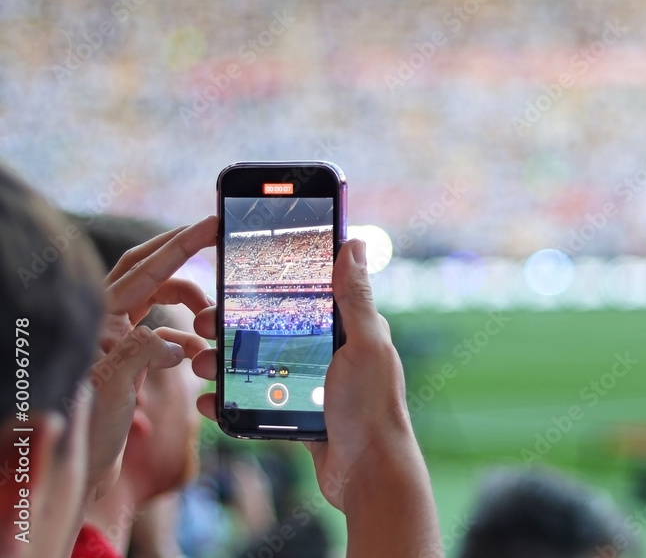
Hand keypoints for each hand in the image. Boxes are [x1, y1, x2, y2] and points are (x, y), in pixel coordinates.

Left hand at [84, 216, 216, 498]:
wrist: (78, 468)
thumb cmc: (85, 428)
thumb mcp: (112, 385)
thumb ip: (143, 350)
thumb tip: (177, 345)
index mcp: (100, 316)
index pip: (146, 267)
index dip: (183, 244)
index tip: (213, 224)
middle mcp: (107, 319)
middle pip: (151, 269)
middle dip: (184, 255)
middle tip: (216, 241)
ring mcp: (118, 336)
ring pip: (161, 300)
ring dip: (190, 307)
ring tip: (211, 325)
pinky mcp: (129, 357)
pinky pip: (165, 333)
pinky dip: (185, 339)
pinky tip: (197, 357)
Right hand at [193, 239, 441, 556]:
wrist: (370, 477)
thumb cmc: (372, 407)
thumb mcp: (364, 344)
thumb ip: (354, 298)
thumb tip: (354, 243)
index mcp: (349, 330)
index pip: (305, 293)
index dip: (270, 283)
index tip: (233, 274)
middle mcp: (330, 353)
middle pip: (272, 329)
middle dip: (234, 325)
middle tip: (202, 323)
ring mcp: (311, 386)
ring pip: (258, 365)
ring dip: (224, 363)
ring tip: (198, 364)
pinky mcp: (298, 416)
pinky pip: (257, 402)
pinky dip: (231, 401)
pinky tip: (207, 401)